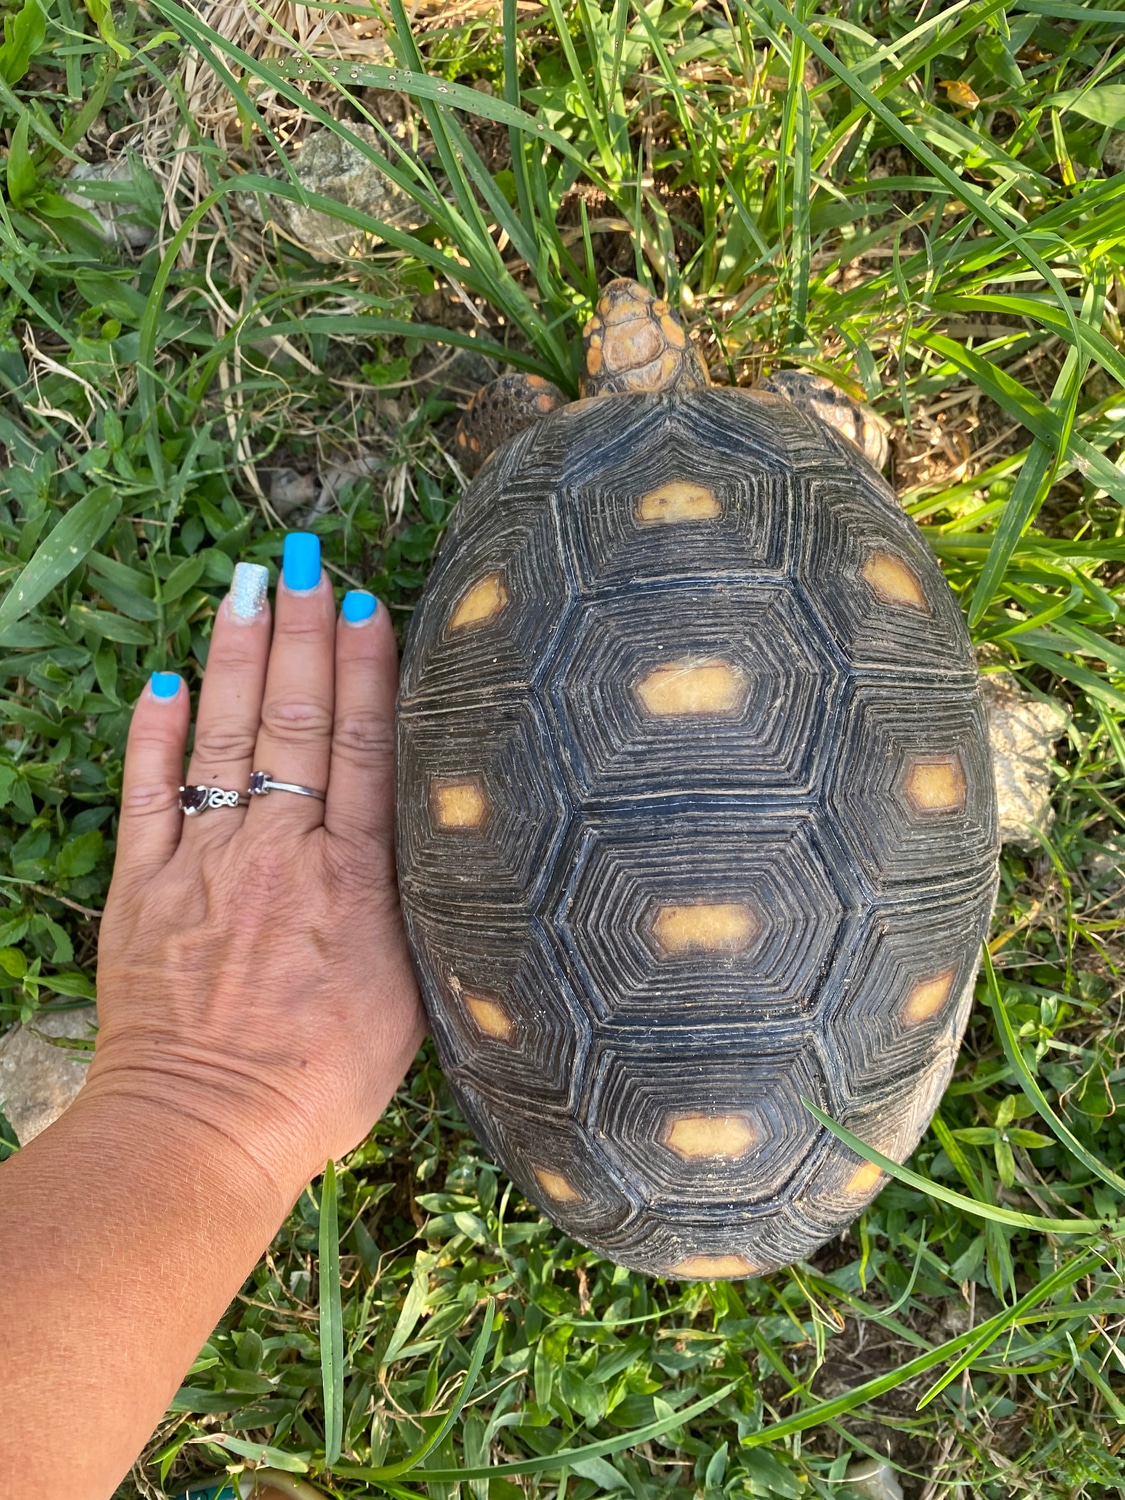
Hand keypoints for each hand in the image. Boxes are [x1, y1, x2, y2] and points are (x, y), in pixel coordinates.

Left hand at [87, 535, 424, 1199]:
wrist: (200, 1131)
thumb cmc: (317, 1081)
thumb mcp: (409, 1000)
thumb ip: (416, 910)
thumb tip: (434, 841)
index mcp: (352, 876)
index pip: (365, 746)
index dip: (367, 669)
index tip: (366, 603)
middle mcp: (279, 850)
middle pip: (295, 720)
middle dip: (302, 633)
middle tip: (306, 559)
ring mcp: (204, 861)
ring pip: (223, 735)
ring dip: (236, 656)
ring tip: (246, 584)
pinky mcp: (143, 886)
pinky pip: (148, 792)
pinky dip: (155, 734)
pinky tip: (165, 681)